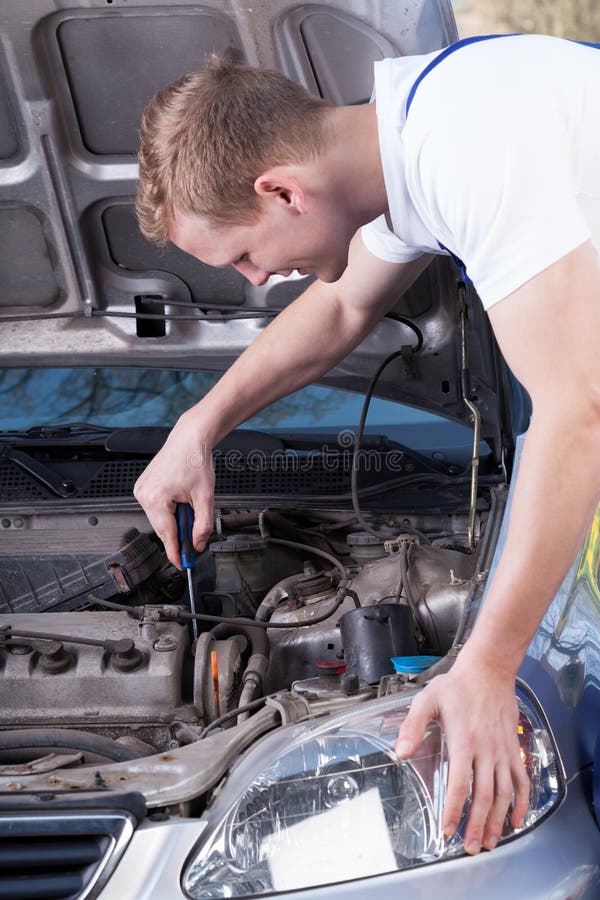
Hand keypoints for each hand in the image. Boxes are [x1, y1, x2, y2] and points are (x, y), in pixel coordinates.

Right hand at [133, 410, 214, 566]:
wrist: (190, 439)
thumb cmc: (195, 460)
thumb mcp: (205, 497)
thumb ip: (203, 525)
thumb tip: (198, 544)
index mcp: (156, 499)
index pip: (166, 536)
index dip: (176, 553)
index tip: (182, 565)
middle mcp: (144, 495)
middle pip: (162, 529)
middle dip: (179, 534)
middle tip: (195, 536)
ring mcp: (141, 490)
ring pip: (159, 519)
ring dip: (174, 520)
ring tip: (189, 503)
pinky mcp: (143, 486)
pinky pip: (155, 508)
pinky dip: (168, 510)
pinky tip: (180, 498)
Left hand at [394, 660, 529, 854]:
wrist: (489, 670)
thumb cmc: (457, 686)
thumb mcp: (427, 700)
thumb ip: (413, 727)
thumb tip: (400, 751)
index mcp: (464, 741)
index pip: (459, 784)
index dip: (453, 810)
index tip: (448, 830)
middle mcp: (486, 750)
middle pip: (484, 796)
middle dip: (476, 825)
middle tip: (469, 847)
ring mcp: (502, 751)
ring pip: (504, 794)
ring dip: (498, 821)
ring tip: (488, 841)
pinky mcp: (512, 748)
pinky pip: (521, 780)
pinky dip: (521, 802)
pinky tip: (516, 819)